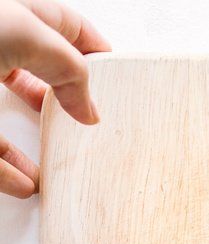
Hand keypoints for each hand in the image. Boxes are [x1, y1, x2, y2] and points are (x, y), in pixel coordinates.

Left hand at [1, 0, 108, 196]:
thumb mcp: (21, 34)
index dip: (94, 49)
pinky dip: (6, 170)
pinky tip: (23, 183)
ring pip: (6, 111)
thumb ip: (65, 65)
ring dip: (33, 141)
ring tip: (58, 158)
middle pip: (36, 68)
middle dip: (62, 95)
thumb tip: (88, 103)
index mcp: (10, 16)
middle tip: (90, 120)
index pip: (63, 24)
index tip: (118, 80)